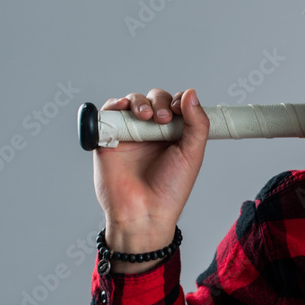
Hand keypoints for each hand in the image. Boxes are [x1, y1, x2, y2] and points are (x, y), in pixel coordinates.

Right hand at [92, 88, 208, 266]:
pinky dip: (114, 105)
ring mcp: (130, 134)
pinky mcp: (109, 139)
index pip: (176, 104)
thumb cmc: (170, 189)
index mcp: (174, 134)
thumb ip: (197, 123)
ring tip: (145, 117)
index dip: (179, 101)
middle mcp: (152, 132)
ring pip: (131, 102)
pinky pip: (108, 113)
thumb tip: (192, 93)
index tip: (180, 109)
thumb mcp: (192, 154)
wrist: (143, 211)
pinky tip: (122, 109)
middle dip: (159, 102)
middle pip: (153, 99)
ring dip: (138, 102)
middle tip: (162, 119)